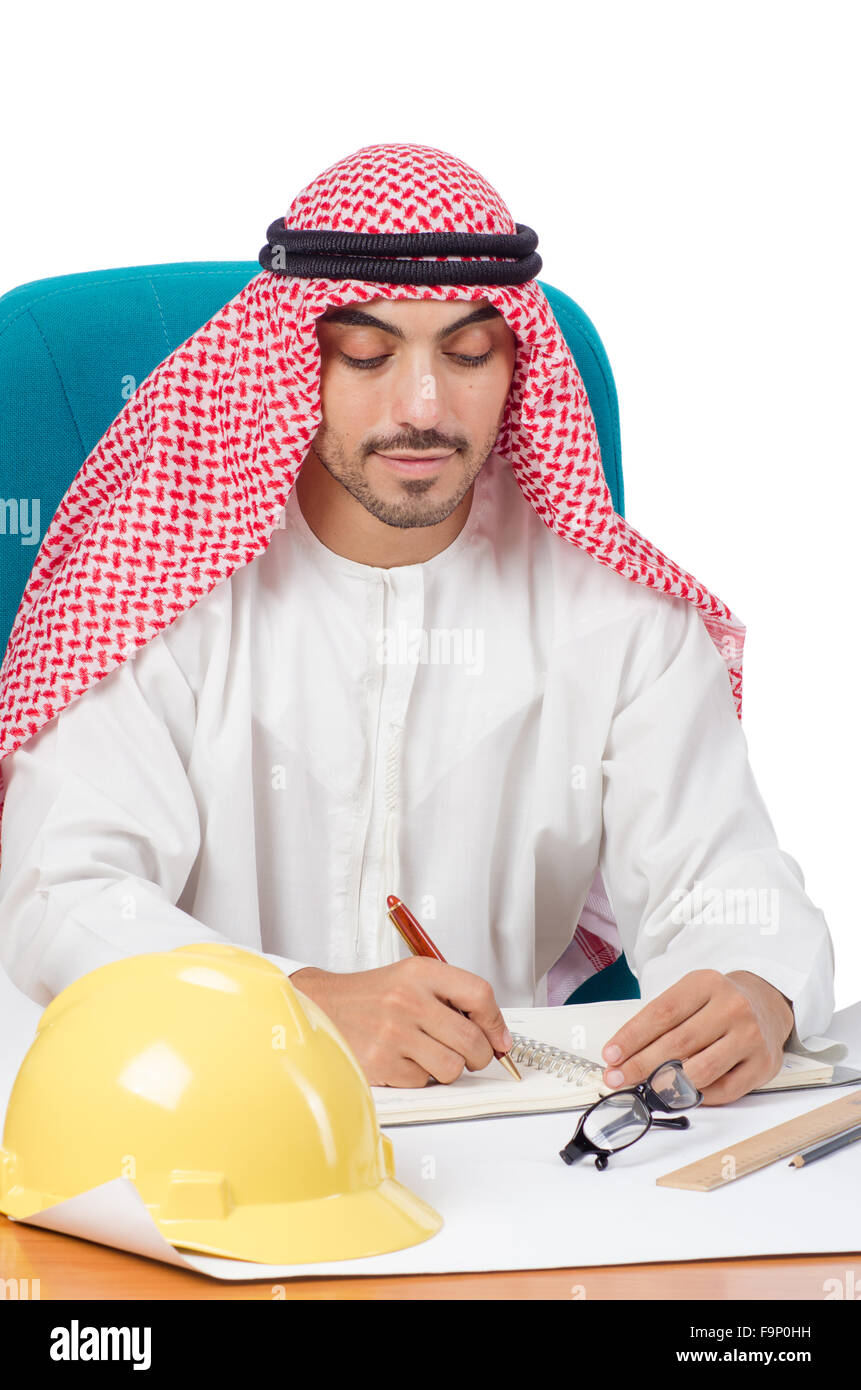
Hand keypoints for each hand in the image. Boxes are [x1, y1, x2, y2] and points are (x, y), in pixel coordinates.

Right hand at [289, 957, 512, 1087]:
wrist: (321, 1007)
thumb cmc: (372, 996)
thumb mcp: (412, 979)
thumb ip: (453, 998)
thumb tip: (497, 1035)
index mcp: (421, 973)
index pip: (479, 994)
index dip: (496, 1023)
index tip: (500, 1039)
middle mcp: (408, 1000)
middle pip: (472, 1040)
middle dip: (479, 1055)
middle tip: (469, 1055)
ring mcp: (394, 1033)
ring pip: (451, 1067)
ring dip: (447, 1068)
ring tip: (428, 1054)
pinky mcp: (381, 1063)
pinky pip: (422, 1082)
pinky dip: (418, 1077)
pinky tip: (402, 1060)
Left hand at [600, 969, 795, 1104]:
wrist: (766, 1003)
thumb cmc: (717, 1002)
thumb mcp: (690, 995)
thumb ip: (662, 1021)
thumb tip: (624, 1056)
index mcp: (706, 984)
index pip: (662, 1013)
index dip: (632, 1037)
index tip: (610, 1056)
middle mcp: (732, 1007)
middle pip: (678, 1043)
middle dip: (640, 1065)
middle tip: (616, 1078)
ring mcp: (750, 1036)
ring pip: (701, 1070)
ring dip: (666, 1085)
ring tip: (644, 1090)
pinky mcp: (763, 1064)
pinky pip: (724, 1090)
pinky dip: (698, 1097)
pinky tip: (679, 1095)